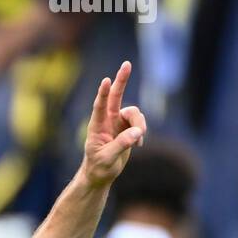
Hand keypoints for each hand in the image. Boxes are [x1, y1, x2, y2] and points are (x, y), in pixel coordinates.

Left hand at [80, 60, 144, 188]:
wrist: (101, 174)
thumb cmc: (98, 167)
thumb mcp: (108, 159)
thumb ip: (121, 145)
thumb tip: (137, 133)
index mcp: (97, 126)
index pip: (99, 106)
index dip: (102, 94)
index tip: (105, 81)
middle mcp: (108, 120)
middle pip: (116, 95)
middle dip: (122, 80)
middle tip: (127, 64)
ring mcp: (118, 122)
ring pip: (135, 113)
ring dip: (139, 124)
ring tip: (138, 140)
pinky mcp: (128, 127)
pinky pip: (140, 123)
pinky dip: (141, 132)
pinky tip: (138, 144)